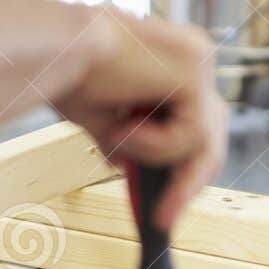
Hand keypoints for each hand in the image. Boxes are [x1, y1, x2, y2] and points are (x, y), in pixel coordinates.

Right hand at [54, 8, 227, 231]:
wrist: (57, 48)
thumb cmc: (68, 72)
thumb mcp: (101, 117)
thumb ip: (124, 138)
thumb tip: (124, 162)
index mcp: (176, 61)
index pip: (196, 119)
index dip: (185, 162)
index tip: (169, 205)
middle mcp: (195, 57)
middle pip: (212, 132)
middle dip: (188, 180)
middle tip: (163, 220)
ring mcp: (200, 62)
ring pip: (200, 138)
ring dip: (154, 153)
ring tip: (114, 135)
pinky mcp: (195, 72)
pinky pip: (190, 133)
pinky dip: (154, 143)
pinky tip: (122, 124)